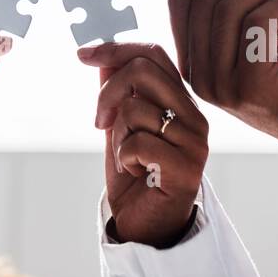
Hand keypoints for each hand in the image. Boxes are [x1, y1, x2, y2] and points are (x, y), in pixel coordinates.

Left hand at [79, 41, 207, 246]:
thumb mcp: (119, 127)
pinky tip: (134, 172)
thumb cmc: (134, 177)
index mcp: (180, 101)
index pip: (154, 54)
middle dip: (107, 93)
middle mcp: (194, 117)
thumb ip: (118, 93)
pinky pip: (138, 143)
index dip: (115, 48)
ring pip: (135, 109)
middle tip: (99, 121)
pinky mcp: (187, 169)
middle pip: (142, 71)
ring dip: (116, 136)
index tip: (82, 55)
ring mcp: (195, 142)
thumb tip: (104, 56)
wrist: (145, 228)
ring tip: (126, 158)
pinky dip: (123, 157)